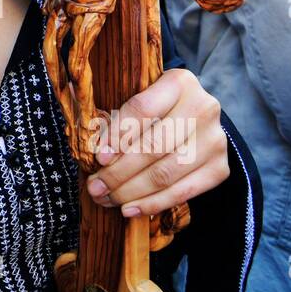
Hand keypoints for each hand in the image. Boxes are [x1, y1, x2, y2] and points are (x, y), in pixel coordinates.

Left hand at [84, 68, 230, 218]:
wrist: (193, 120)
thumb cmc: (154, 107)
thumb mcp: (134, 95)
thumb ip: (106, 100)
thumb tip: (70, 90)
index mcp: (180, 82)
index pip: (143, 109)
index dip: (117, 135)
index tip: (98, 157)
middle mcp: (203, 108)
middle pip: (154, 146)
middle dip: (119, 172)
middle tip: (95, 186)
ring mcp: (215, 140)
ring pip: (166, 173)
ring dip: (131, 191)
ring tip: (106, 198)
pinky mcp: (220, 168)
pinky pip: (184, 192)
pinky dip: (153, 204)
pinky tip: (129, 209)